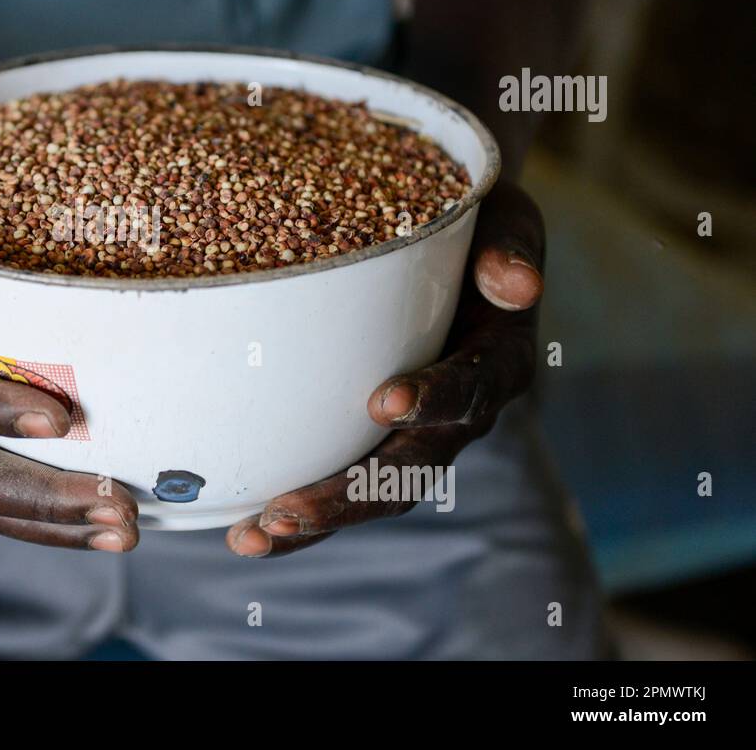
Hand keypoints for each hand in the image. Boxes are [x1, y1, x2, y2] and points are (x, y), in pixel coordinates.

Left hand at [227, 179, 544, 556]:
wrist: (459, 236)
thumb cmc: (476, 221)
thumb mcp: (503, 220)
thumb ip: (508, 248)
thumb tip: (517, 284)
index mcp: (498, 362)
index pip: (472, 390)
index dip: (434, 400)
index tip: (385, 403)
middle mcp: (459, 412)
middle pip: (410, 472)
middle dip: (349, 496)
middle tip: (287, 511)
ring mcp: (416, 433)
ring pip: (371, 493)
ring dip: (314, 520)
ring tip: (251, 537)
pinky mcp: (372, 435)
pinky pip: (338, 477)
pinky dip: (294, 508)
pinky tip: (240, 528)